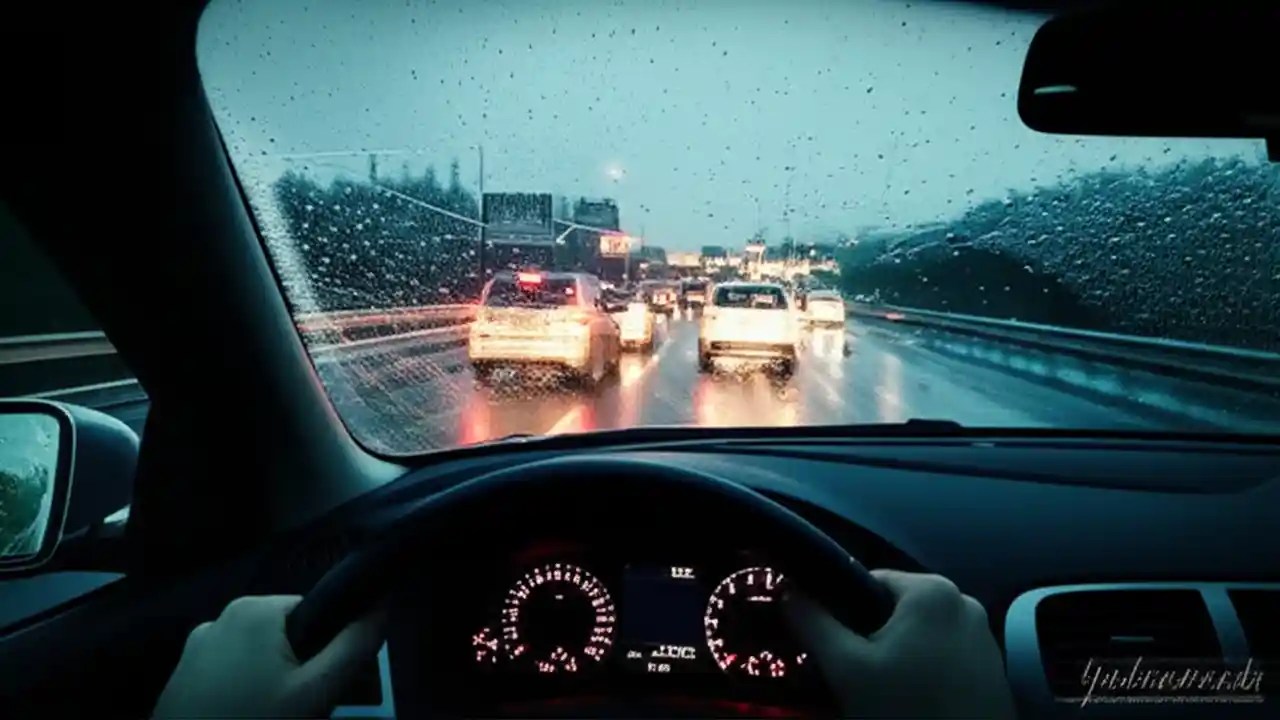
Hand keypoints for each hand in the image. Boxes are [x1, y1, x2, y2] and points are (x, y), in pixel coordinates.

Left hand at [153, 595, 384, 718]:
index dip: (326, 649)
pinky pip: (230, 678)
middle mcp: (220, 619)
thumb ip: (355, 646)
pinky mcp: (181, 680)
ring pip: (257, 661)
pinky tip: (248, 719)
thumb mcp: (317, 691)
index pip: (313, 613)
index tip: (322, 687)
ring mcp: (194, 651)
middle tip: (301, 711)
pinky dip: (244, 697)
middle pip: (285, 637)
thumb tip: (383, 604)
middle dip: (299, 672)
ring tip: (274, 718)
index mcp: (253, 609)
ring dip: (272, 687)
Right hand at [785, 570, 1016, 718]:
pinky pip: (945, 654)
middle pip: (896, 608)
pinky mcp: (993, 667)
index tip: (835, 647)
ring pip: (921, 632)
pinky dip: (925, 669)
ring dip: (899, 654)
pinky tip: (914, 699)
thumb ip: (813, 624)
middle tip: (858, 673)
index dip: (844, 611)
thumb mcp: (847, 668)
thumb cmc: (906, 709)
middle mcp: (964, 601)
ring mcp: (984, 635)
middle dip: (873, 636)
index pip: (870, 580)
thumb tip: (788, 591)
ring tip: (885, 690)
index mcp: (931, 590)